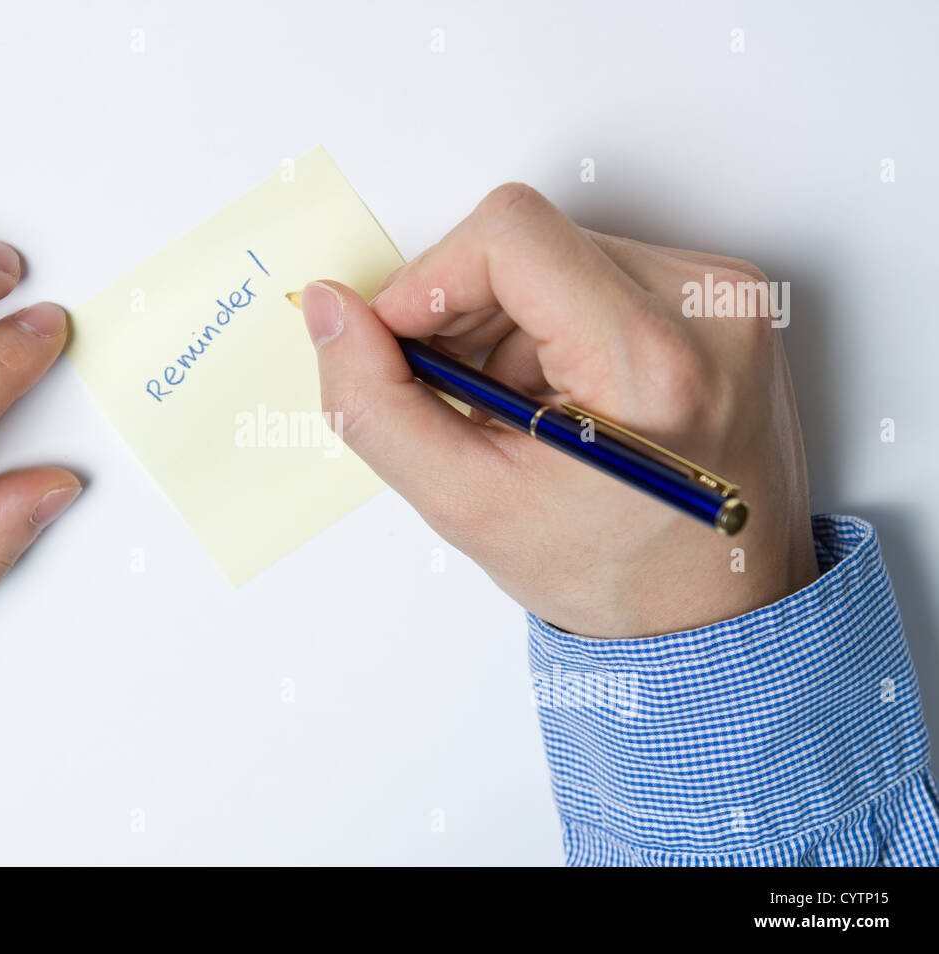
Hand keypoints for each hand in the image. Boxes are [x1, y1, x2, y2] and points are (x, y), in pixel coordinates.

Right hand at [301, 184, 819, 637]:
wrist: (718, 614)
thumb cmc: (614, 575)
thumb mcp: (466, 506)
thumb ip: (377, 405)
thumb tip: (330, 310)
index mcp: (651, 363)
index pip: (508, 235)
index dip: (428, 281)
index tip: (403, 345)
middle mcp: (707, 309)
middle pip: (530, 243)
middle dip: (466, 314)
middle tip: (463, 400)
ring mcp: (727, 299)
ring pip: (560, 254)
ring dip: (510, 325)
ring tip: (522, 413)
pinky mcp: (727, 300)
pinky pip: (603, 271)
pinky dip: (556, 325)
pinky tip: (561, 397)